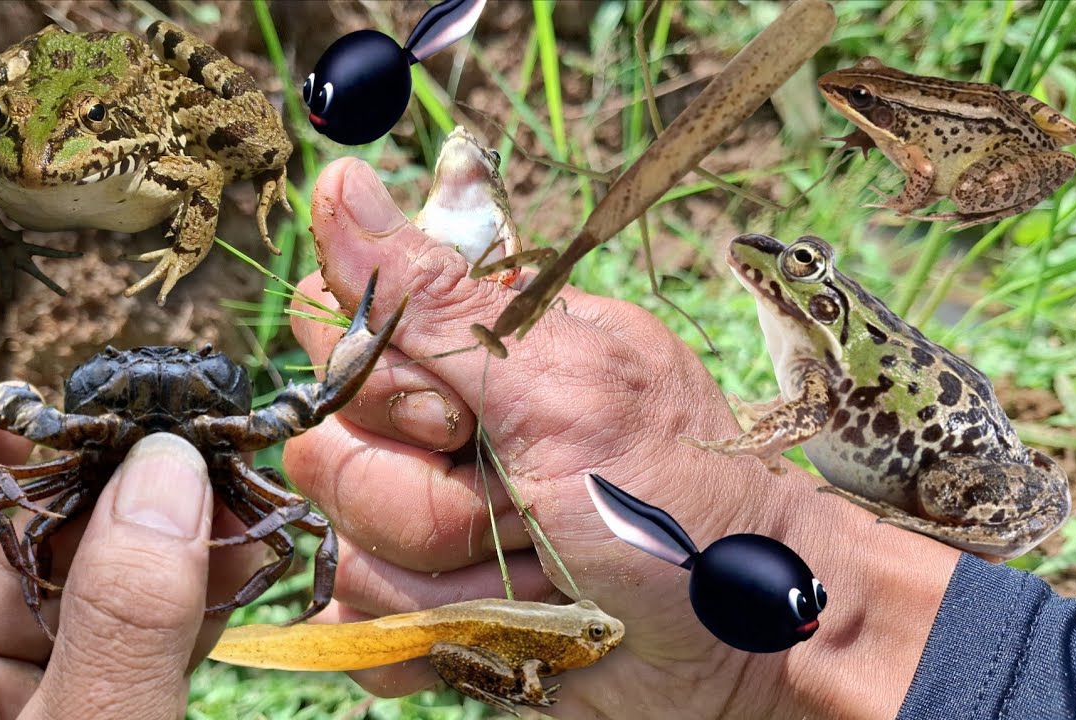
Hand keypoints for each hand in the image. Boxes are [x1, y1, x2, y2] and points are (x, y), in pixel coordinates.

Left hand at [0, 421, 259, 718]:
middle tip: (176, 435)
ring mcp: (57, 713)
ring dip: (178, 543)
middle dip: (111, 497)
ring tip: (232, 479)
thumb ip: (121, 614)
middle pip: (34, 565)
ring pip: (113, 604)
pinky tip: (247, 550)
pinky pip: (162, 649)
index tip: (29, 408)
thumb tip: (165, 467)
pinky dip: (206, 602)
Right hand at [284, 158, 962, 717]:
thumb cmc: (679, 506)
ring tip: (546, 578)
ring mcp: (429, 523)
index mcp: (473, 352)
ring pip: (348, 551)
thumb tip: (338, 185)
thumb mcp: (561, 388)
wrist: (745, 650)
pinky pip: (363, 628)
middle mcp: (438, 432)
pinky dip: (439, 642)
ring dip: (456, 585)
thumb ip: (439, 304)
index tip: (462, 424)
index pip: (336, 334)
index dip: (382, 392)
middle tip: (529, 509)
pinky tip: (512, 633)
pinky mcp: (429, 607)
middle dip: (430, 506)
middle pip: (330, 454)